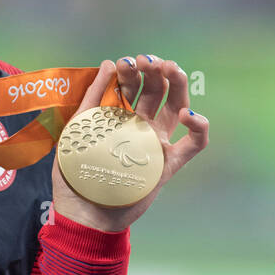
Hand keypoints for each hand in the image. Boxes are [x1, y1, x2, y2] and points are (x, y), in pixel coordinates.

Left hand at [51, 55, 208, 232]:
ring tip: (171, 69)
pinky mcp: (169, 164)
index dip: (132, 71)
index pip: (133, 86)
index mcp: (121, 118)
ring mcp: (157, 143)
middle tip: (148, 61)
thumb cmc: (76, 173)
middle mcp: (142, 126)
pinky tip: (187, 114)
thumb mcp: (77, 129)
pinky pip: (194, 144)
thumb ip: (93, 97)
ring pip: (177, 107)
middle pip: (157, 91)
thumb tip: (108, 63)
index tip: (124, 62)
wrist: (83, 213)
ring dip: (178, 84)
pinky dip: (199, 126)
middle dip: (155, 71)